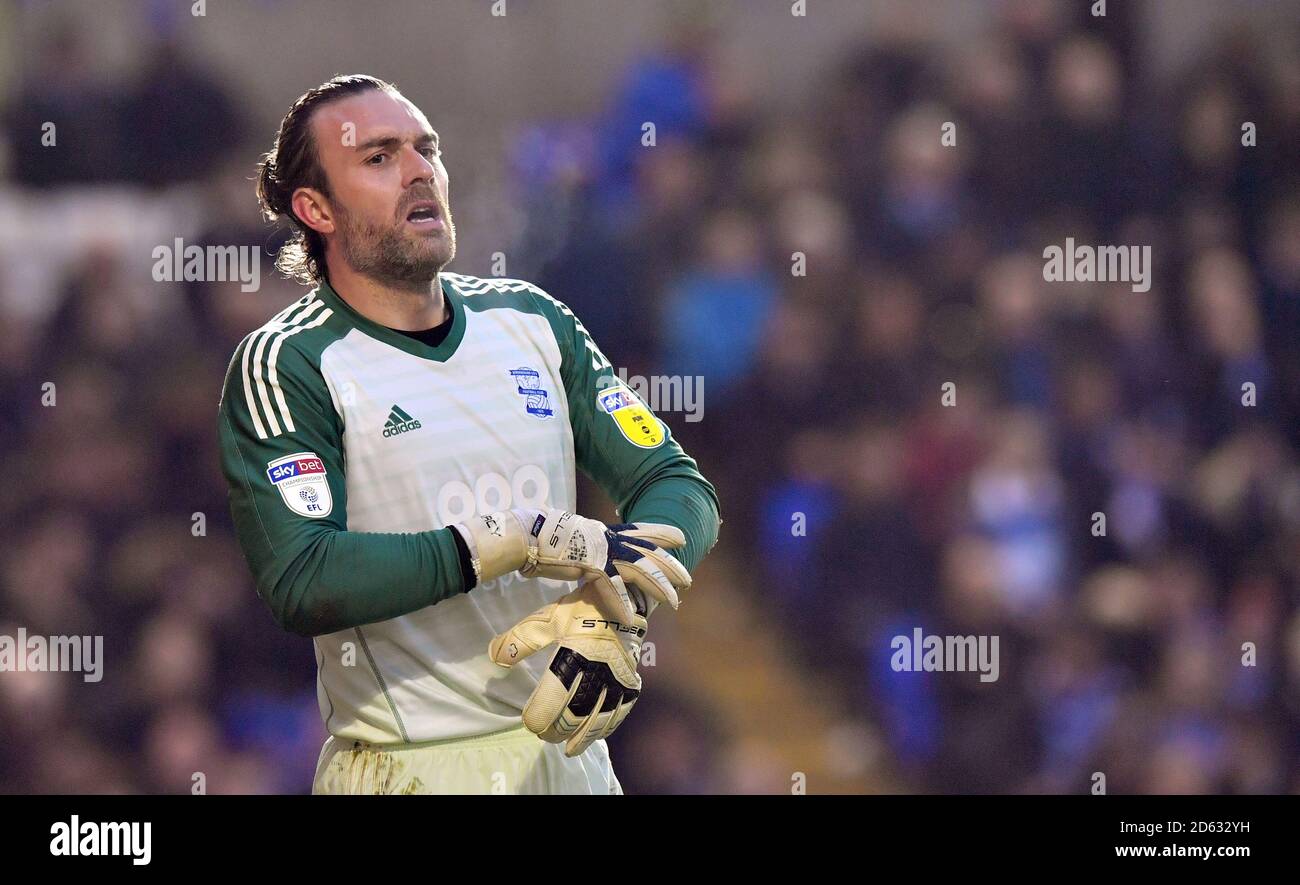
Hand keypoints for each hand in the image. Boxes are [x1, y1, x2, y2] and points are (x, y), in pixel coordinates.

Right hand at [455, 508, 691, 621]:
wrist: (527, 534)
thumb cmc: (541, 538)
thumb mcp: (568, 540)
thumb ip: (580, 549)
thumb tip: (577, 555)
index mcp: (604, 532)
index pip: (638, 532)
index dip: (660, 534)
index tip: (681, 538)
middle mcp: (608, 539)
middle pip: (648, 552)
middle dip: (670, 567)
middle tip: (688, 580)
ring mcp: (602, 551)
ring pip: (640, 570)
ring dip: (659, 587)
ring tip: (675, 602)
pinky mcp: (592, 565)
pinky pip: (613, 588)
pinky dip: (623, 605)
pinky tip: (634, 619)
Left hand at [488, 580, 646, 756]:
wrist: (623, 599)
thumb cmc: (581, 610)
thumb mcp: (548, 619)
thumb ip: (520, 640)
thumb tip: (493, 656)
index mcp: (575, 656)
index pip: (553, 697)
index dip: (539, 715)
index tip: (528, 723)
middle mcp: (598, 671)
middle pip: (574, 713)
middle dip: (556, 730)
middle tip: (543, 735)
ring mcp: (618, 679)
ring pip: (598, 718)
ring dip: (582, 737)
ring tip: (568, 748)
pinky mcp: (631, 682)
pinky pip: (621, 712)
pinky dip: (607, 728)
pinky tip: (595, 736)